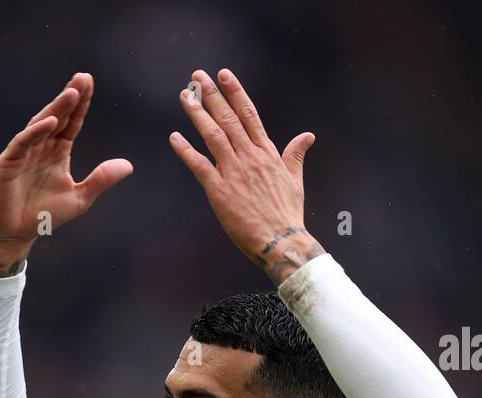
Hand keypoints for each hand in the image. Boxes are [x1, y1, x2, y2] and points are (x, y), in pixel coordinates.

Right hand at [0, 72, 132, 273]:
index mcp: (58, 152)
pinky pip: (24, 142)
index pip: (72, 122)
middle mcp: (41, 147)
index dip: (82, 104)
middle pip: (58, 116)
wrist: (13, 234)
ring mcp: (24, 152)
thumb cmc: (42, 216)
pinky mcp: (9, 162)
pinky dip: (36, 131)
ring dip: (56, 108)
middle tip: (83, 77)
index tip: (90, 83)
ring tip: (71, 93)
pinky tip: (51, 122)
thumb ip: (101, 180)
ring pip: (41, 124)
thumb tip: (128, 165)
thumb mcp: (79, 199)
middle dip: (70, 97)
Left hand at [169, 68, 323, 284]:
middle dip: (212, 95)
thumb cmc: (287, 214)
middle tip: (197, 75)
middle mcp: (250, 157)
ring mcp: (234, 172)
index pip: (249, 114)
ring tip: (185, 96)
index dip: (235, 93)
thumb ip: (295, 155)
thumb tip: (307, 136)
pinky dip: (186, 150)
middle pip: (228, 118)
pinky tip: (174, 136)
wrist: (281, 240)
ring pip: (213, 135)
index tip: (224, 75)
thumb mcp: (295, 180)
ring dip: (198, 114)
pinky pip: (199, 165)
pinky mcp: (219, 191)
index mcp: (266, 153)